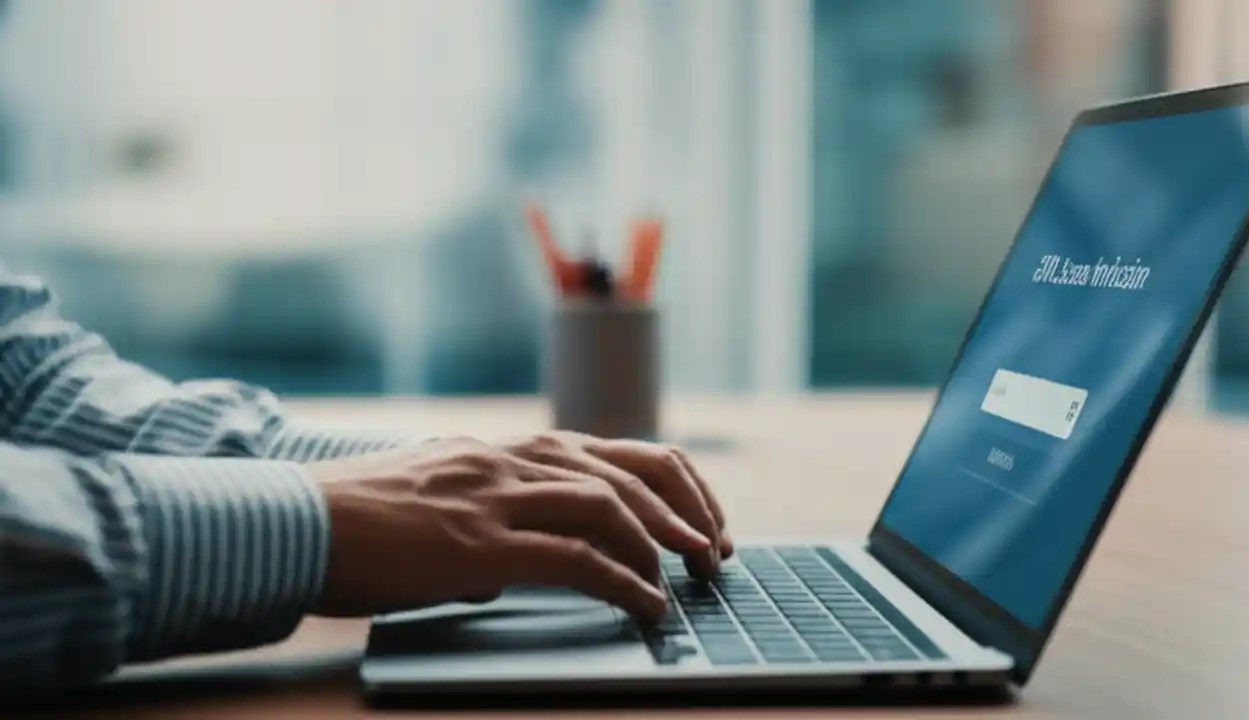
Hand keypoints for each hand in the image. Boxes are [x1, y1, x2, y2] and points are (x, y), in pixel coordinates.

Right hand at [310, 433, 730, 621]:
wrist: (292, 521)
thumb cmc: (360, 517)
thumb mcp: (439, 497)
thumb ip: (487, 515)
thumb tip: (514, 565)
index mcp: (507, 448)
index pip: (614, 454)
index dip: (670, 486)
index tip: (698, 519)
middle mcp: (512, 459)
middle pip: (630, 470)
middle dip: (685, 511)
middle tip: (714, 551)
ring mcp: (496, 496)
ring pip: (611, 507)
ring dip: (663, 545)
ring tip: (689, 578)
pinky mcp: (478, 543)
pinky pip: (574, 560)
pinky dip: (622, 582)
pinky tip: (644, 606)